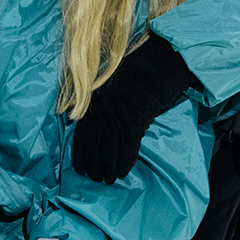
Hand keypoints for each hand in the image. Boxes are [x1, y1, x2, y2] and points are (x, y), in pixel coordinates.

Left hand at [71, 36, 196, 183]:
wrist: (159, 59)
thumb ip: (103, 100)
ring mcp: (116, 117)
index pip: (81, 133)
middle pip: (93, 145)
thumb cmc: (138, 67)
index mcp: (93, 99)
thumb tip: (102, 120)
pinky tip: (123, 173)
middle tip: (95, 178)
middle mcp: (101, 110)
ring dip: (108, 168)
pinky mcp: (134, 121)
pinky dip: (125, 162)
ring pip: (108, 151)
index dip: (81, 153)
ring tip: (108, 179)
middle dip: (93, 165)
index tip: (80, 167)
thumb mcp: (111, 81)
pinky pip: (127, 148)